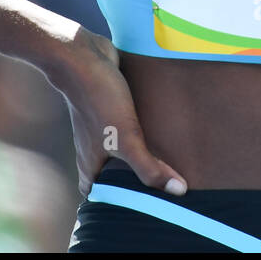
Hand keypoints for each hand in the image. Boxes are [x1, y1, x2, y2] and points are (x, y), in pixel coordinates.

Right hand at [49, 27, 188, 198]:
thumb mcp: (126, 138)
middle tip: (167, 182)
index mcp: (91, 164)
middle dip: (138, 177)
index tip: (146, 205)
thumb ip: (149, 167)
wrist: (82, 55)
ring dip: (145, 150)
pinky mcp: (114, 105)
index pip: (103, 194)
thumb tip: (178, 191)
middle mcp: (95, 147)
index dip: (121, 202)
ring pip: (125, 146)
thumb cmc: (99, 99)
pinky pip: (131, 123)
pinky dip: (145, 127)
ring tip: (171, 156)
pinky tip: (165, 125)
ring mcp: (104, 126)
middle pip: (117, 172)